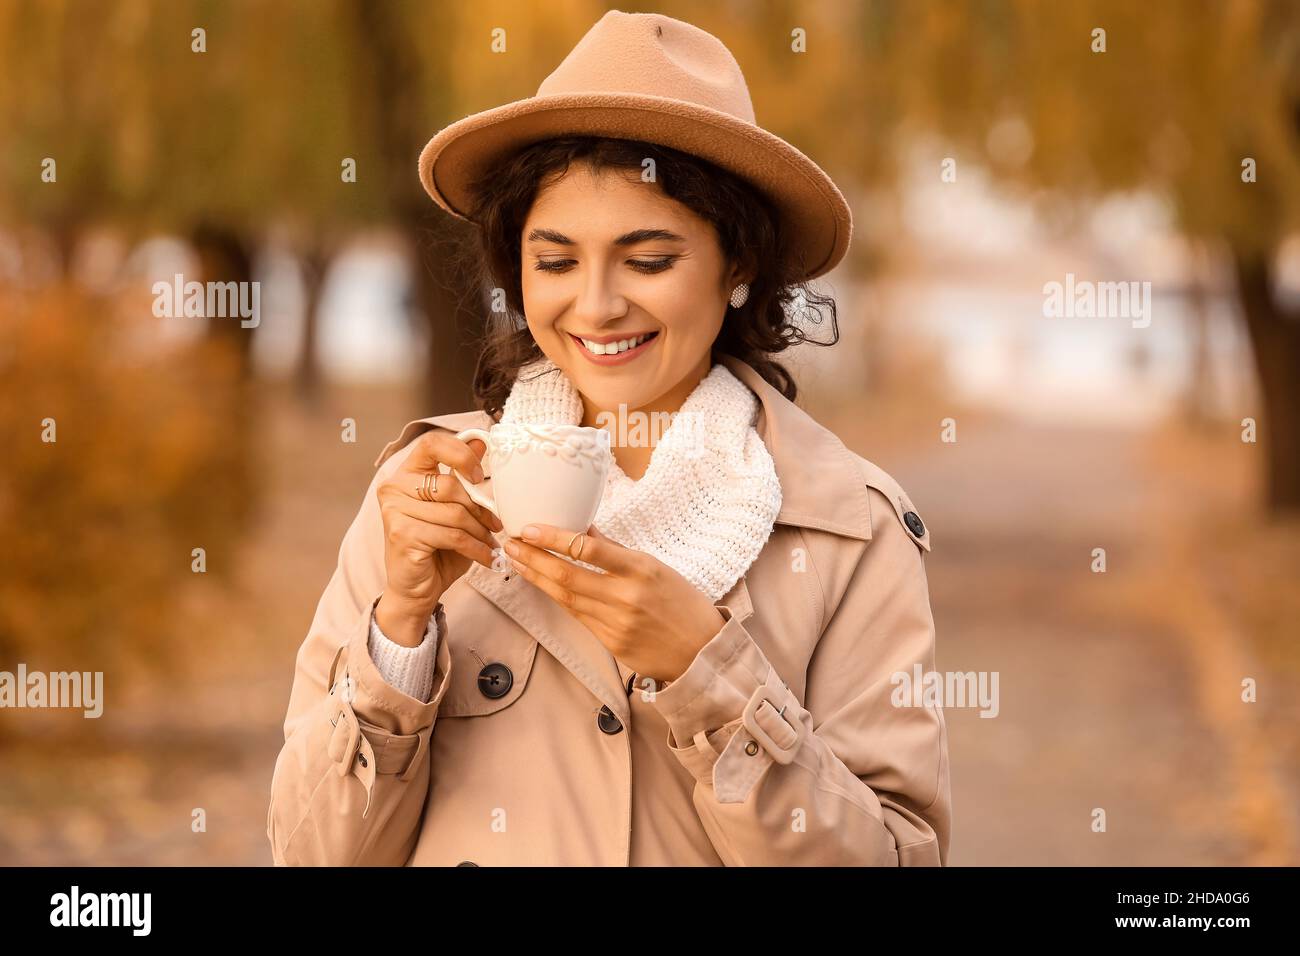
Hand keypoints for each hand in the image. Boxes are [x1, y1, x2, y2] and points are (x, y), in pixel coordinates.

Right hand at [374, 430, 504, 643]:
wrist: (416, 589)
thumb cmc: (438, 547)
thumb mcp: (456, 508)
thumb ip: (464, 477)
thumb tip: (482, 441)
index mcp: (407, 473)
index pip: (432, 443)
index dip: (461, 454)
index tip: (480, 475)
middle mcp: (394, 487)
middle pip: (451, 485)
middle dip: (479, 508)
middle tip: (495, 525)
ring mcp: (394, 510)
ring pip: (455, 512)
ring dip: (480, 531)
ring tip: (490, 542)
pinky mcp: (403, 534)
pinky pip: (452, 535)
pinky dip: (476, 548)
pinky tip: (486, 556)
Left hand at [503, 523, 726, 682]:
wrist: (702, 652)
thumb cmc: (683, 603)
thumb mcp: (656, 567)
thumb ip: (617, 550)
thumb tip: (584, 527)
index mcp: (641, 569)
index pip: (589, 549)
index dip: (554, 539)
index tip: (529, 528)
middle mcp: (626, 596)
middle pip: (567, 576)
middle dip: (533, 558)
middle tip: (510, 543)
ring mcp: (616, 623)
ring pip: (565, 597)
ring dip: (536, 578)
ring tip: (517, 561)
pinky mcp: (610, 643)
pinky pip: (576, 616)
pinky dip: (556, 598)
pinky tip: (540, 584)